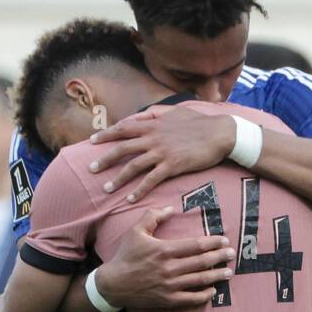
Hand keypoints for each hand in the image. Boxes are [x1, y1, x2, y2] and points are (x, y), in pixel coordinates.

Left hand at [88, 106, 235, 202]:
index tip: (91, 141)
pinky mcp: (172, 166)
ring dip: (118, 179)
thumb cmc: (200, 122)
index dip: (106, 134)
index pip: (123, 128)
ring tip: (106, 190)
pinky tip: (130, 199)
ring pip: (133, 166)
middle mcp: (153, 137)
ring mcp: (162, 152)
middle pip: (122, 148)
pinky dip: (139, 190)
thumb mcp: (175, 111)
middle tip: (91, 169)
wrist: (220, 133)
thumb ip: (156, 113)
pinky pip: (151, 180)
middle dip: (104, 159)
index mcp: (153, 124)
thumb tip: (142, 114)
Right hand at [96, 205, 234, 309]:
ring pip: (199, 280)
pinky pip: (190, 299)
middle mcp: (170, 268)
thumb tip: (170, 208)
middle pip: (202, 262)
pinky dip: (204, 295)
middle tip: (232, 254)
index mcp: (164, 250)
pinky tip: (213, 291)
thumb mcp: (136, 231)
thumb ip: (153, 217)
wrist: (113, 284)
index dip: (213, 242)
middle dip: (220, 257)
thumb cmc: (125, 255)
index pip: (196, 245)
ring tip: (228, 272)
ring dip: (217, 276)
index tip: (224, 240)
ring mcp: (170, 286)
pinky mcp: (168, 300)